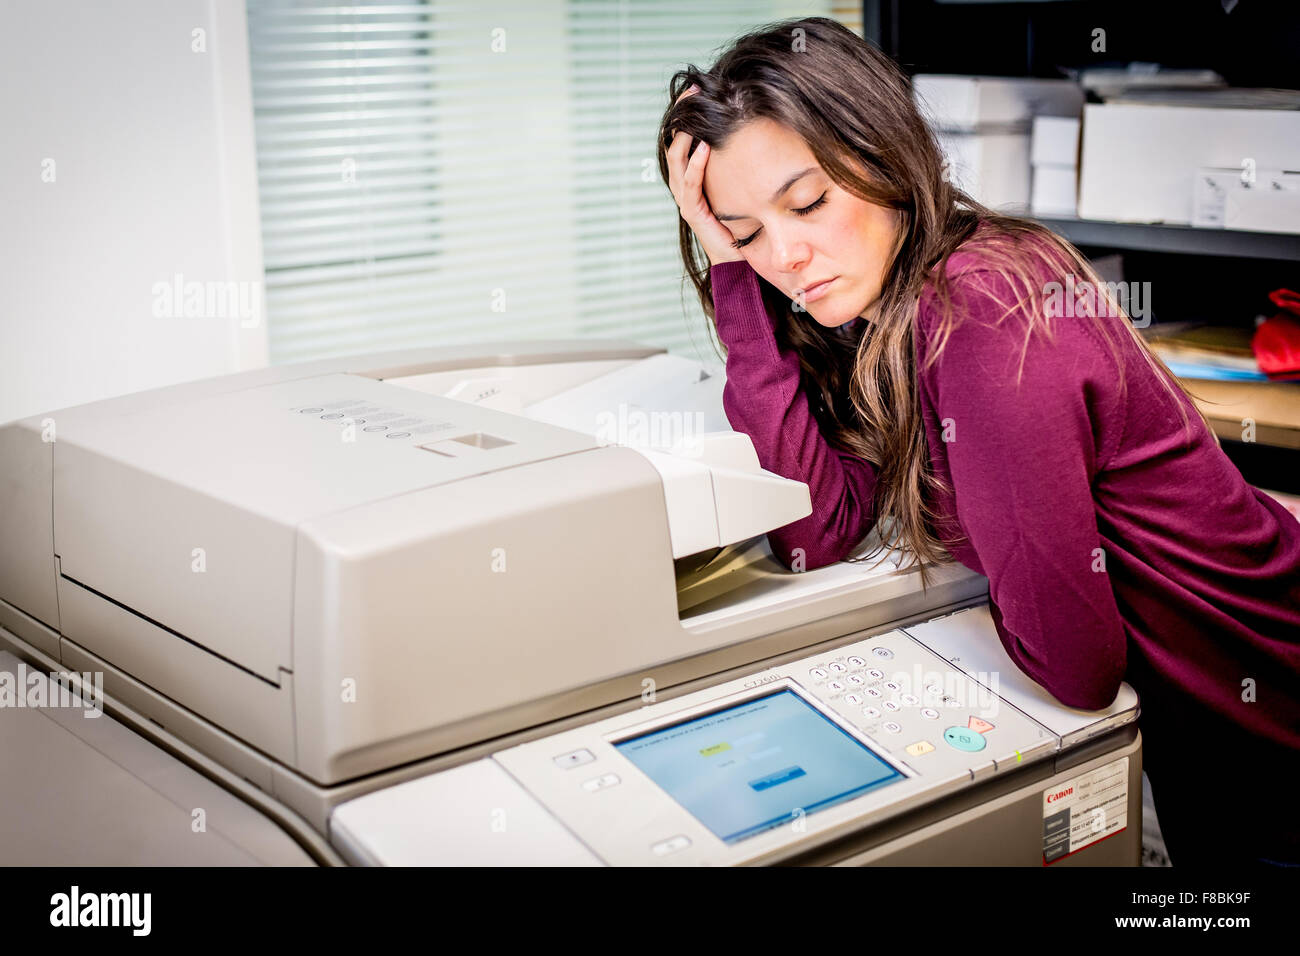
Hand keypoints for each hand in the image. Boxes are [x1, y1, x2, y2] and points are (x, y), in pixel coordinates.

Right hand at [665, 86, 745, 266]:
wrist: (741, 263)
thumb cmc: (744, 225)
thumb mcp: (744, 187)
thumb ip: (745, 166)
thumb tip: (763, 130)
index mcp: (695, 179)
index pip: (685, 141)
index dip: (688, 116)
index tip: (698, 91)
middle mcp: (686, 187)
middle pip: (675, 145)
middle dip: (683, 116)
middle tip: (694, 90)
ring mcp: (688, 201)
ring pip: (677, 162)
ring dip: (685, 136)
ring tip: (694, 112)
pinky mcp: (694, 214)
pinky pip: (690, 186)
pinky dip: (695, 166)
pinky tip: (704, 148)